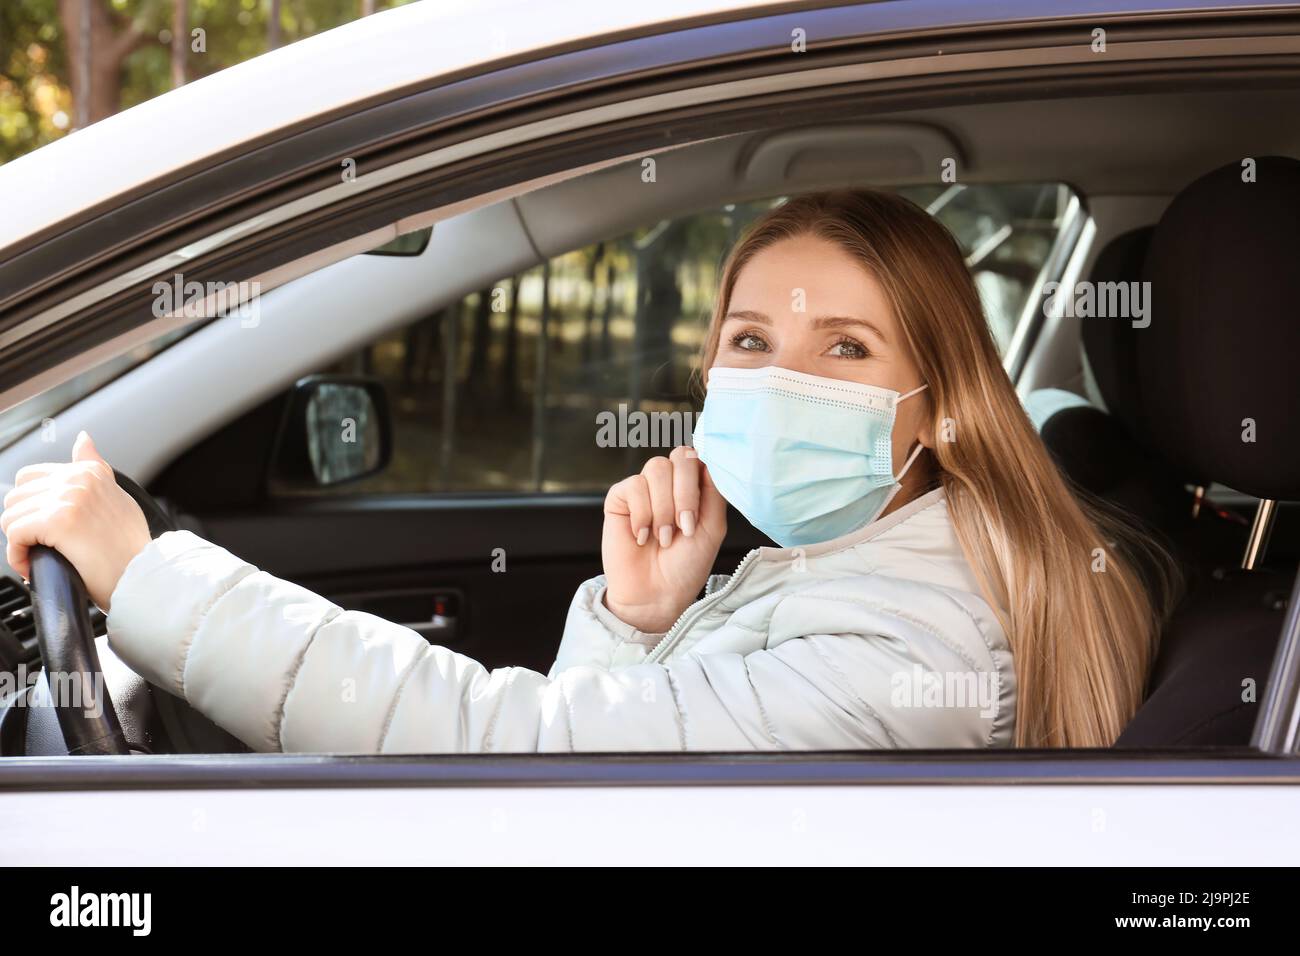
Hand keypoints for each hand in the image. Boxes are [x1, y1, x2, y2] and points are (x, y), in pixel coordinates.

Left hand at [1, 431, 152, 611]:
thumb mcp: (117, 497)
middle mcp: (79, 479)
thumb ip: (96, 469)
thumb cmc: (130, 546)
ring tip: (40, 556)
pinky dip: (18, 555)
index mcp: (90, 471)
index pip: (30, 477)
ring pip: (11, 517)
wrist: (141, 576)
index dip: (31, 508)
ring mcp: (69, 498)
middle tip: (43, 546)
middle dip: (22, 525)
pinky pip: (14, 535)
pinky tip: (33, 565)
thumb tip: (84, 439)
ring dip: (19, 542)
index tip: (46, 529)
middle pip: (15, 498)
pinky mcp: (59, 521)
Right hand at [601, 446, 726, 632]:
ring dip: (664, 508)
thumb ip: (714, 490)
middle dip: (685, 494)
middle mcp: (669, 483)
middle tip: (684, 528)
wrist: (657, 594)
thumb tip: (708, 457)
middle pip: (679, 456)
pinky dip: (642, 514)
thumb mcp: (713, 527)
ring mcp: (644, 489)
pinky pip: (634, 486)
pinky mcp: (619, 499)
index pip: (698, 456)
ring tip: (662, 537)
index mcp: (692, 486)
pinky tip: (642, 536)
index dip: (701, 476)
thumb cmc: (686, 565)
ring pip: (656, 468)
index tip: (701, 508)